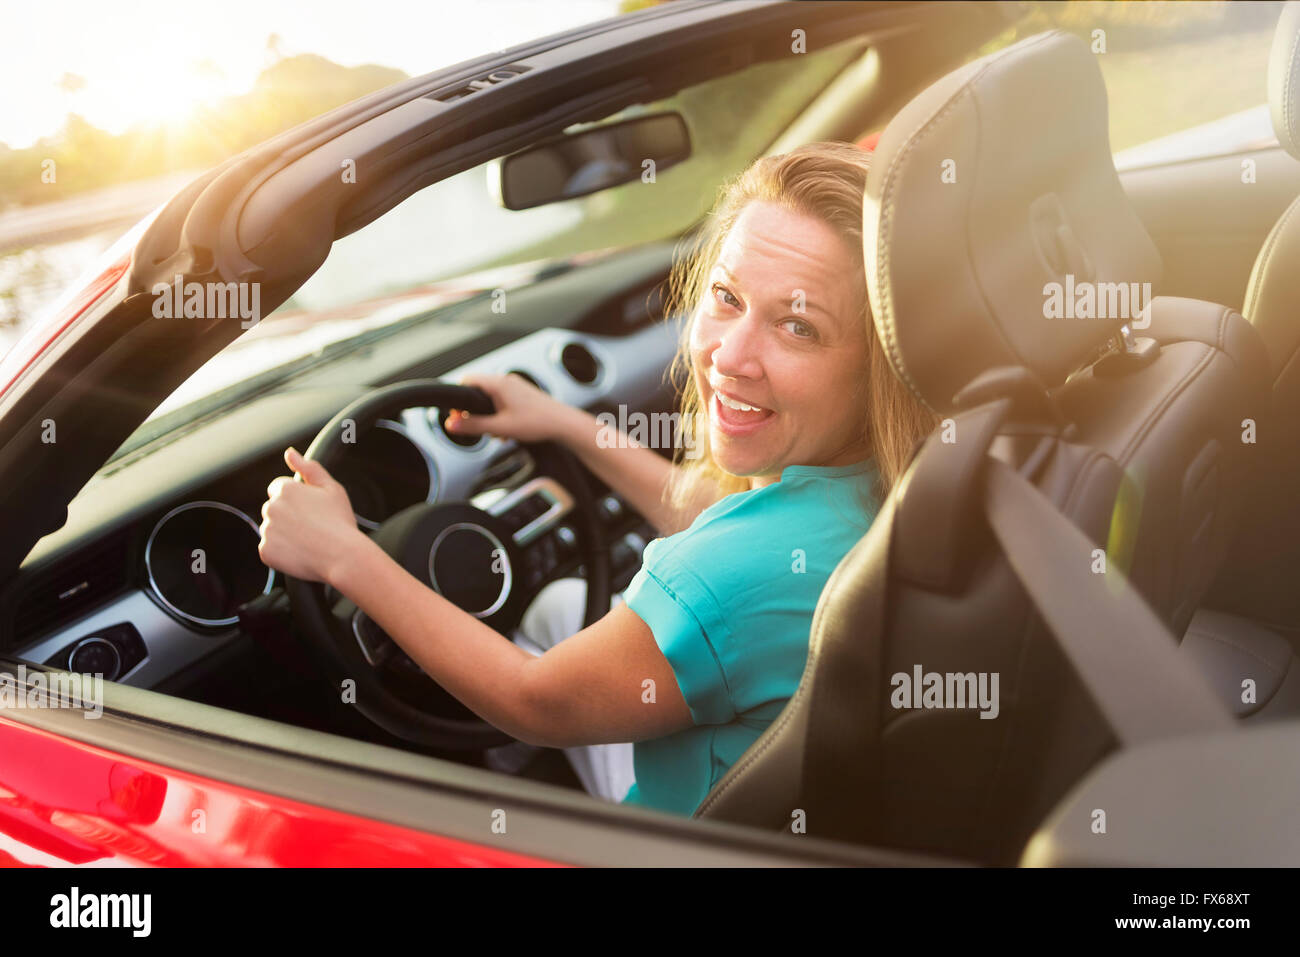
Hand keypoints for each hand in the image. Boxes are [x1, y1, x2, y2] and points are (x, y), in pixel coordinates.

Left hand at [258, 447, 364, 584]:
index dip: (297, 499)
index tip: (311, 510)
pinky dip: (281, 552)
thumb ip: (309, 468)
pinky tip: (300, 552)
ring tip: (308, 541)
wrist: (343, 556)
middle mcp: (271, 507)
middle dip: (288, 515)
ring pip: (272, 529)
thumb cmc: (340, 522)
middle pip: (274, 508)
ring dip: (284, 533)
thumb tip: (290, 453)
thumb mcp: (331, 488)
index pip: (279, 488)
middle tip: (312, 527)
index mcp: (286, 489)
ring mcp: (267, 530)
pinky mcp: (266, 551)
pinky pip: (270, 549)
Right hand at [445, 372, 576, 443]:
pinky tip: (509, 430)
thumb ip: (473, 425)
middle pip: (478, 391)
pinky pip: (502, 401)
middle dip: (476, 411)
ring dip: (490, 416)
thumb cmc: (537, 422)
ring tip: (499, 432)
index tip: (458, 415)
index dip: (458, 399)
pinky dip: (501, 415)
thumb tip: (451, 424)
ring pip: (491, 398)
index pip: (467, 380)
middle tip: (481, 428)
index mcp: (498, 383)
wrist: (563, 424)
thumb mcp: (500, 428)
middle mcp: (506, 380)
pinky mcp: (522, 394)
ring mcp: (515, 386)